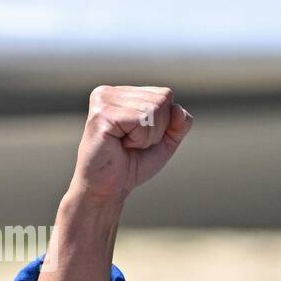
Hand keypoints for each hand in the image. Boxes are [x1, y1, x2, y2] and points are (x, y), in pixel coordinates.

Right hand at [69, 84, 193, 202]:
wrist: (108, 188)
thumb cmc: (132, 164)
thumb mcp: (164, 142)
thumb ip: (179, 124)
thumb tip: (178, 109)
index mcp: (122, 93)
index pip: (165, 95)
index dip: (164, 124)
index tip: (140, 138)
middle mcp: (110, 92)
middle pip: (161, 100)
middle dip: (157, 130)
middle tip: (133, 144)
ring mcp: (103, 100)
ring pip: (153, 109)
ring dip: (147, 137)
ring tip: (126, 145)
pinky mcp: (101, 114)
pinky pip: (141, 121)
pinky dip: (139, 140)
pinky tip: (121, 145)